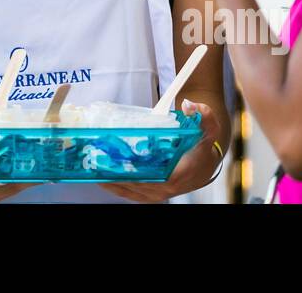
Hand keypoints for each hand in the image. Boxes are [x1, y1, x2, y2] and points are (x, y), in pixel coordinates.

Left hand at [100, 98, 224, 202]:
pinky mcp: (151, 196)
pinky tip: (101, 178)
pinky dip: (116, 187)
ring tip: (93, 167)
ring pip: (131, 190)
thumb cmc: (201, 147)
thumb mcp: (208, 127)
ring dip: (112, 180)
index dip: (135, 171)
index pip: (155, 176)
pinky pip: (130, 194)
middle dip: (116, 173)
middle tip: (97, 159)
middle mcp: (168, 187)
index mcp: (180, 173)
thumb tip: (188, 105)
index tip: (117, 161)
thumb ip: (203, 114)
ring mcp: (159, 194)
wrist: (203, 167)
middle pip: (138, 183)